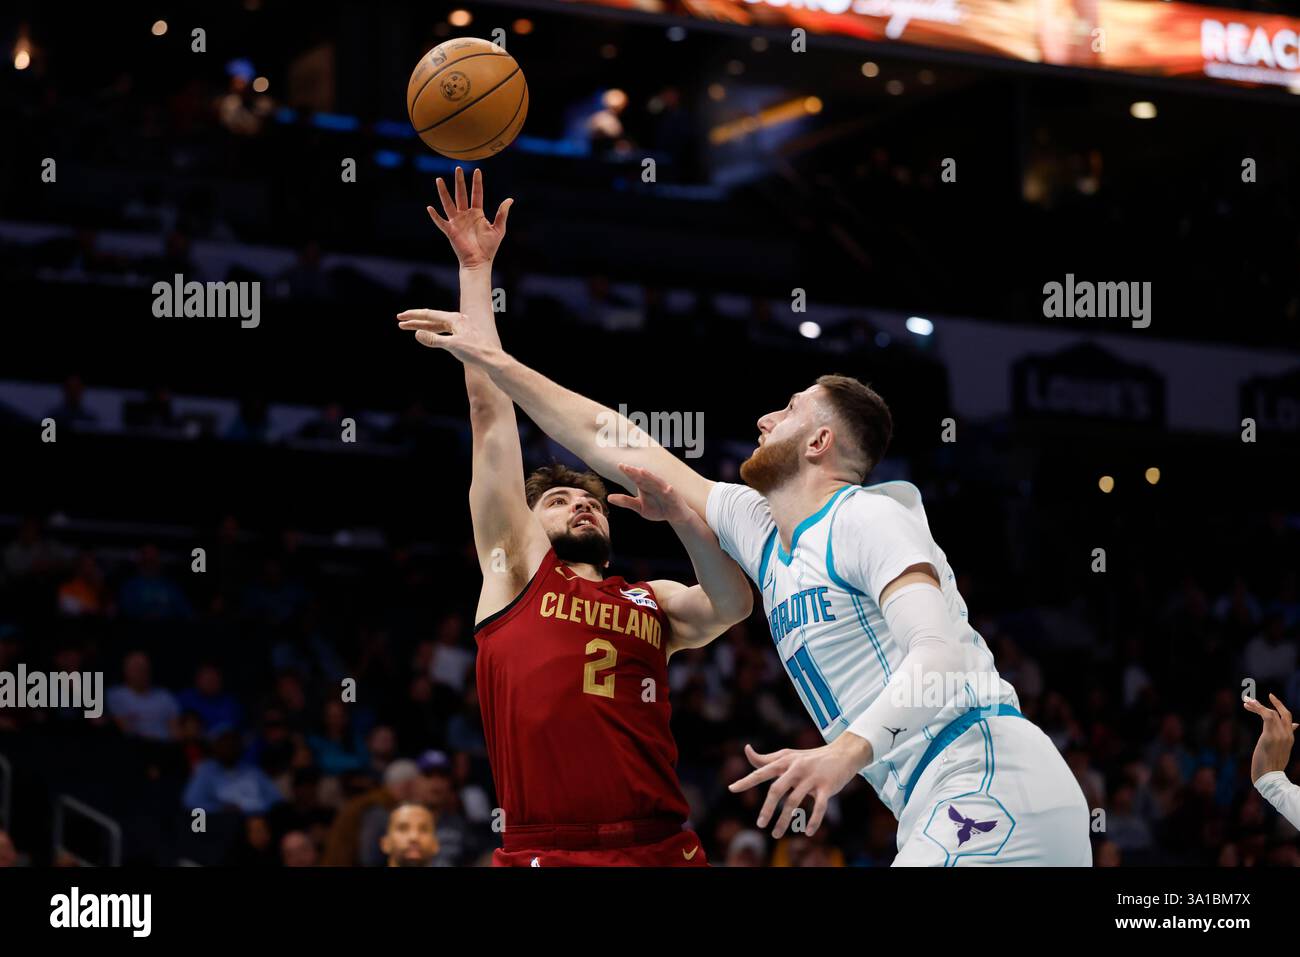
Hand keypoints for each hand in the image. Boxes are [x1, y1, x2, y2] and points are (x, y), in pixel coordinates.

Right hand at [396, 308, 499, 367]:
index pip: (429, 315)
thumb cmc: (474, 352)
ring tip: (409, 328)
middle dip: (415, 320)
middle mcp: (457, 320)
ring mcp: (460, 328)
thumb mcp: (452, 346)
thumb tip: (417, 333)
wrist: (491, 360)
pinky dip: (433, 333)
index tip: (400, 317)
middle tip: (400, 321)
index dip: (413, 316)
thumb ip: (433, 340)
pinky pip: (444, 332)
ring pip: (437, 326)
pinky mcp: (463, 336)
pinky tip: (428, 335)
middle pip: (432, 319)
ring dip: (423, 327)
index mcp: (454, 319)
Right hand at [427, 166, 512, 269]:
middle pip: (461, 194)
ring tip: (439, 179)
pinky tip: (430, 208)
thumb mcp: (499, 228)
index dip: (477, 183)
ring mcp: (457, 222)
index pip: (476, 194)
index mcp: (477, 213)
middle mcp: (465, 215)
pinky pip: (441, 222)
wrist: (479, 261)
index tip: (477, 170)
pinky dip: (435, 216)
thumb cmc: (489, 247)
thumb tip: (510, 199)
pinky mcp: (450, 231)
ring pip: (448, 203)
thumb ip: (502, 213)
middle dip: (460, 181)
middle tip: (458, 168)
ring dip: (443, 192)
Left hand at [607, 464, 695, 524]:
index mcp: (645, 486)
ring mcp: (665, 490)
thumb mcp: (639, 507)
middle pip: (644, 477)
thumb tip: (608, 497)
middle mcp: (654, 485)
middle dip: (636, 472)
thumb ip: (625, 501)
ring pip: (657, 482)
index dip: (629, 472)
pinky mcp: (674, 497)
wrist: (675, 516)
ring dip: (651, 477)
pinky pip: (672, 494)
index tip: (620, 465)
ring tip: (642, 471)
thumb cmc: (658, 509)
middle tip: (627, 467)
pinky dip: (670, 490)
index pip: (636, 477)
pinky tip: (667, 488)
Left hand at [728, 734, 870, 838]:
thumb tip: (747, 750)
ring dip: (784, 820)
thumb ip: (766, 758)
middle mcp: (796, 768)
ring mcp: (812, 777)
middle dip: (767, 808)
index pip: (761, 771)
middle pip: (777, 789)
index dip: (746, 780)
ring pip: (795, 801)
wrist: (842, 753)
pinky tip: (808, 832)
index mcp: (784, 761)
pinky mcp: (827, 786)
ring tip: (776, 834)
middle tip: (760, 824)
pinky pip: (819, 807)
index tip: (731, 789)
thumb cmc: (810, 758)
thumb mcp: (788, 755)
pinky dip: (814, 821)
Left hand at [1244, 692, 1297, 782]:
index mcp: (1290, 738)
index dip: (1280, 707)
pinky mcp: (1270, 736)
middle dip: (1272, 703)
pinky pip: (1266, 716)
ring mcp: (1280, 735)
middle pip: (1282, 713)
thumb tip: (1294, 727)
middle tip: (1253, 699)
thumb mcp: (1281, 751)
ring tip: (1246, 702)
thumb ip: (1285, 739)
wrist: (1269, 777)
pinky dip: (1258, 708)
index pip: (1288, 719)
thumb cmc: (1272, 766)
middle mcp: (1287, 735)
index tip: (1271, 698)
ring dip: (1257, 705)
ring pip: (1271, 713)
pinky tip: (1249, 705)